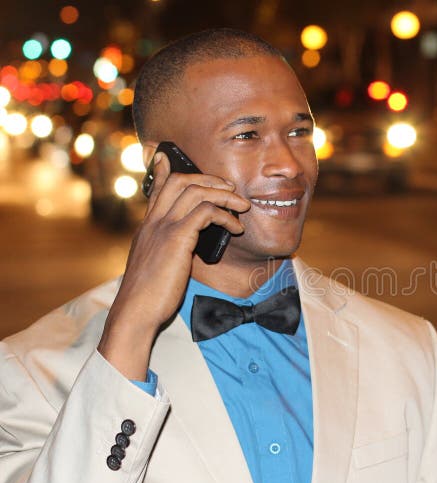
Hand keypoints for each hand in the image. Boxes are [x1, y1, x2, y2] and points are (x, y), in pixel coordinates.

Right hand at [97, 151, 250, 379]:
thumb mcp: (156, 266)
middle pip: (180, 181)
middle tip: (230, 188)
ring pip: (195, 191)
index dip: (166, 171)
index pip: (157, 190)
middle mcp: (153, 222)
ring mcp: (163, 228)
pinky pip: (205, 213)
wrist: (135, 312)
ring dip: (224, 195)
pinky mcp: (176, 239)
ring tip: (242, 206)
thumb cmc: (149, 296)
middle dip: (209, 179)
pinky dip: (224, 215)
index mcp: (147, 227)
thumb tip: (182, 250)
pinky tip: (236, 227)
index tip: (169, 157)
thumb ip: (167, 250)